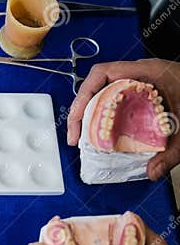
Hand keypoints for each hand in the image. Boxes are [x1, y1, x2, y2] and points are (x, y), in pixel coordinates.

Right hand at [67, 58, 179, 179]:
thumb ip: (172, 152)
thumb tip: (151, 172)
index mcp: (148, 72)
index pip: (103, 73)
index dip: (83, 95)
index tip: (77, 119)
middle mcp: (141, 73)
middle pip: (97, 85)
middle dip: (81, 110)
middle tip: (75, 136)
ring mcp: (142, 81)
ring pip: (104, 92)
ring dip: (91, 113)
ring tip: (85, 136)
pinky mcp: (145, 91)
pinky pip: (116, 99)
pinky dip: (105, 114)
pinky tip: (105, 132)